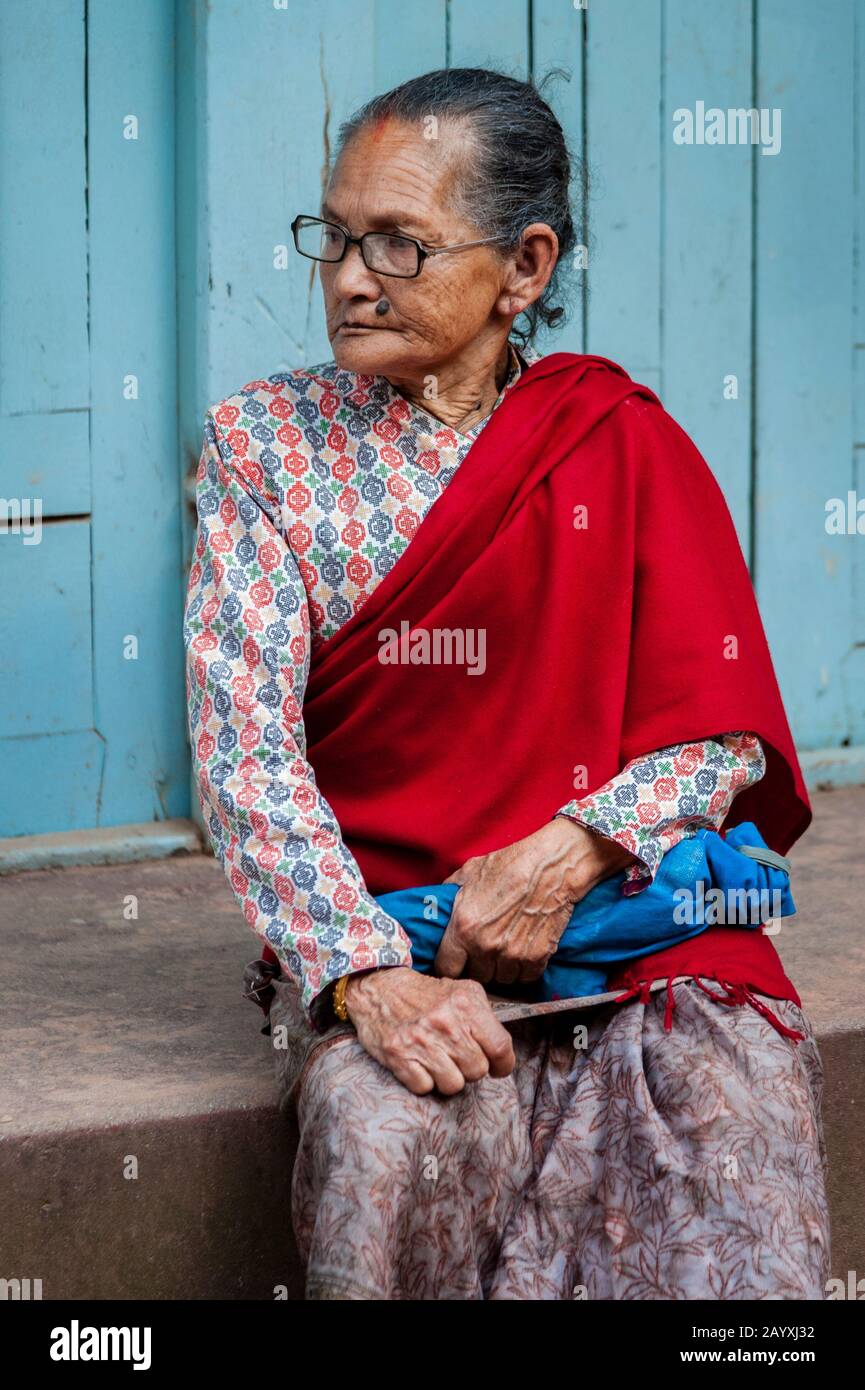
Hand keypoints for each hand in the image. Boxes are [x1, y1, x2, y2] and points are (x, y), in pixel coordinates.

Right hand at [343, 966, 514, 1095]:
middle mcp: (445, 1023)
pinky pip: (425, 1088)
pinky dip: (423, 1080)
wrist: (378, 988)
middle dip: (470, 1068)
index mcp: (466, 1004)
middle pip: (477, 1071)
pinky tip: (419, 1063)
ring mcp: (421, 1041)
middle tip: (457, 1056)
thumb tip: (502, 1050)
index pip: (500, 1048)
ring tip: (438, 1060)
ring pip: (453, 1085)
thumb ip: (485, 1016)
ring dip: (447, 1077)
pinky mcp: (398, 1056)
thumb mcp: (462, 991)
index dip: (503, 1064)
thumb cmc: (424, 993)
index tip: (498, 1068)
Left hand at [434, 818, 636, 985]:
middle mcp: (485, 945)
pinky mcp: (537, 957)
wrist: (553, 865)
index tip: (457, 960)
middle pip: (475, 976)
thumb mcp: (470, 871)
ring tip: (506, 949)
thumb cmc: (511, 864)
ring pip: (501, 980)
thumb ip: (450, 893)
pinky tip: (524, 952)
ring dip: (502, 969)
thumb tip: (438, 904)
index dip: (451, 964)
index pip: (447, 967)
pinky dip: (524, 969)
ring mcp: (512, 954)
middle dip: (478, 965)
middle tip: (485, 951)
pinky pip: (525, 978)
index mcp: (463, 926)